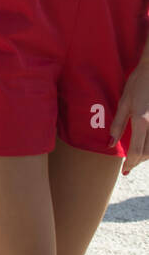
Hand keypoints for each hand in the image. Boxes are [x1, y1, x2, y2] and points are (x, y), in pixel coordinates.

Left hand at [110, 52, 148, 174]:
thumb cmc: (137, 84)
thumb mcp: (124, 103)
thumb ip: (118, 125)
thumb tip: (110, 144)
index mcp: (142, 121)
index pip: (136, 150)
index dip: (130, 163)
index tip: (124, 171)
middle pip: (148, 153)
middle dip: (138, 162)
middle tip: (128, 167)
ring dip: (146, 155)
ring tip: (135, 158)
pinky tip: (145, 146)